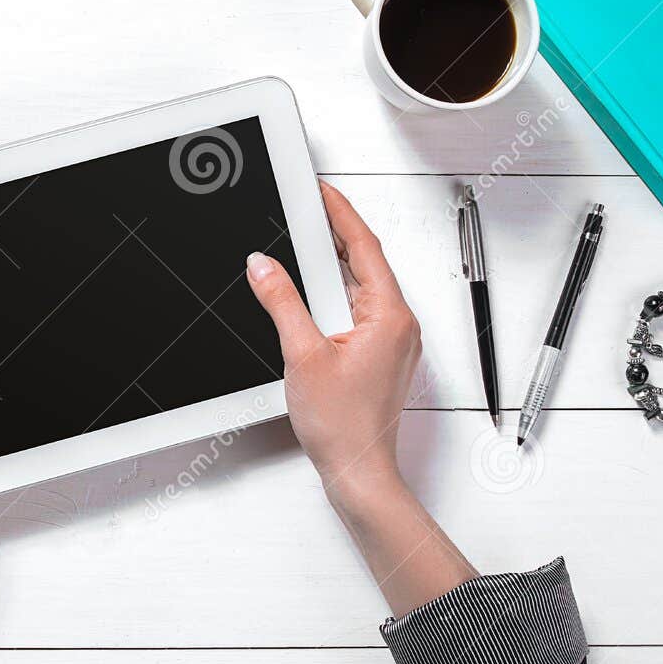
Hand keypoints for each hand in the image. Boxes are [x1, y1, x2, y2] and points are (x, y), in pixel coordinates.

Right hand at [245, 180, 420, 504]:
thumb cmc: (343, 427)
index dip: (340, 213)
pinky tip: (309, 294)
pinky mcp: (380, 356)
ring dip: (331, 266)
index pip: (364, 247)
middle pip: (365, 263)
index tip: (321, 191)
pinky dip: (333, 295)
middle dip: (334, 234)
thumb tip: (263, 266)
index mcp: (390, 316)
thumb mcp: (302, 355)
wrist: (359, 472)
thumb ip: (282, 303)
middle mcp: (399, 325)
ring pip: (360, 287)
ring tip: (302, 244)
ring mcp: (392, 341)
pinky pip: (358, 310)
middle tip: (306, 208)